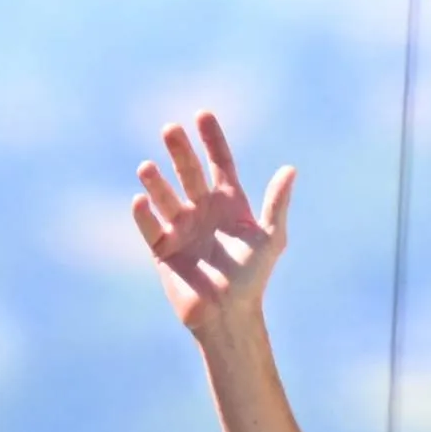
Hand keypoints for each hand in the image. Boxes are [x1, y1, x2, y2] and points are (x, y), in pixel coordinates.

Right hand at [133, 113, 295, 335]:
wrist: (228, 316)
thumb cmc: (253, 279)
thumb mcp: (270, 240)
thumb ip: (276, 205)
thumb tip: (290, 170)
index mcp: (229, 203)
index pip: (219, 162)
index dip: (211, 139)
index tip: (202, 115)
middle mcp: (202, 209)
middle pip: (188, 172)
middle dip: (180, 151)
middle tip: (170, 130)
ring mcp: (180, 228)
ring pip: (165, 196)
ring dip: (156, 181)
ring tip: (148, 167)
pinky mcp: (162, 249)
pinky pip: (149, 227)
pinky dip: (143, 214)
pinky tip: (140, 200)